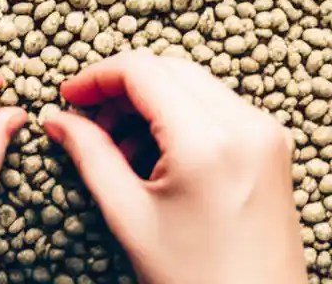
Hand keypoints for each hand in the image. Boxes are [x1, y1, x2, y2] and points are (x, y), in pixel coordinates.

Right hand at [41, 50, 305, 283]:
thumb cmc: (197, 281)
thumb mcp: (130, 216)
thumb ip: (91, 156)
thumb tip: (58, 120)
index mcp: (208, 141)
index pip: (142, 71)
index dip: (97, 77)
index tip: (68, 97)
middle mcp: (245, 125)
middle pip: (169, 69)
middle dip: (122, 88)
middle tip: (88, 122)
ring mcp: (265, 132)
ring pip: (193, 83)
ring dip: (150, 102)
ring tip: (118, 149)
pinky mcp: (273, 145)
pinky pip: (217, 106)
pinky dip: (179, 117)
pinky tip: (154, 156)